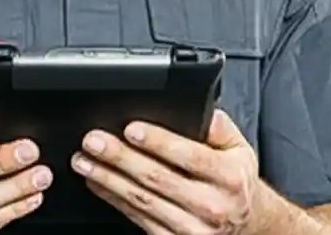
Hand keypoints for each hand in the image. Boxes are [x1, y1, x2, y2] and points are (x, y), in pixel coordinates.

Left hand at [72, 109, 264, 234]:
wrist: (246, 222)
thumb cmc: (233, 179)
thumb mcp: (237, 148)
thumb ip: (217, 126)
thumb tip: (197, 108)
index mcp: (229, 177)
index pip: (190, 157)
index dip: (158, 142)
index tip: (130, 129)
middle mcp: (212, 206)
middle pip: (158, 179)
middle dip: (120, 157)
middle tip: (94, 141)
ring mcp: (192, 229)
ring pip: (142, 200)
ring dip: (107, 178)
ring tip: (84, 160)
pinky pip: (136, 217)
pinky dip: (112, 198)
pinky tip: (97, 181)